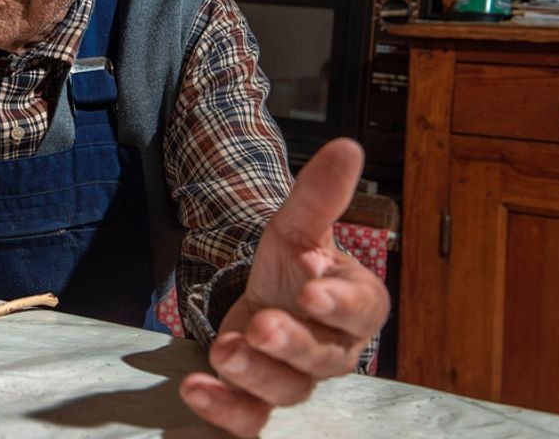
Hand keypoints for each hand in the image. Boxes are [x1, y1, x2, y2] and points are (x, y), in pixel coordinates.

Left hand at [179, 138, 389, 436]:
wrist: (263, 295)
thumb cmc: (294, 265)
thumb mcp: (298, 225)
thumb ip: (320, 193)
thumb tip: (349, 146)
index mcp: (354, 305)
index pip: (361, 309)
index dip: (339, 302)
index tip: (312, 287)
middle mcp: (331, 349)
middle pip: (323, 359)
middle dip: (292, 343)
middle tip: (263, 326)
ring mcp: (295, 378)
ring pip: (286, 390)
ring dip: (254, 374)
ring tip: (224, 350)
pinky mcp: (256, 398)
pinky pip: (249, 419)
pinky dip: (225, 410)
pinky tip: (197, 390)